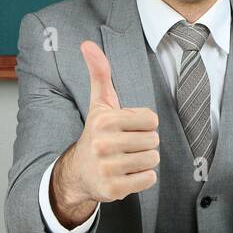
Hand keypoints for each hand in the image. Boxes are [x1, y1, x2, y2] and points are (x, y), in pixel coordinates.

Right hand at [49, 41, 159, 229]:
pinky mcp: (113, 189)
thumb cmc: (97, 133)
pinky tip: (127, 174)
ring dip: (145, 160)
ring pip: (152, 160)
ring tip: (126, 159)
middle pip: (153, 141)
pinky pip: (148, 179)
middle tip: (126, 146)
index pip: (151, 120)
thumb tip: (87, 43)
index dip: (144, 124)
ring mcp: (107, 168)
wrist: (79, 171)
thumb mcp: (99, 104)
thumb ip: (99, 73)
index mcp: (104, 121)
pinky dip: (143, 178)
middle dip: (145, 143)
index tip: (128, 128)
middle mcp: (104, 144)